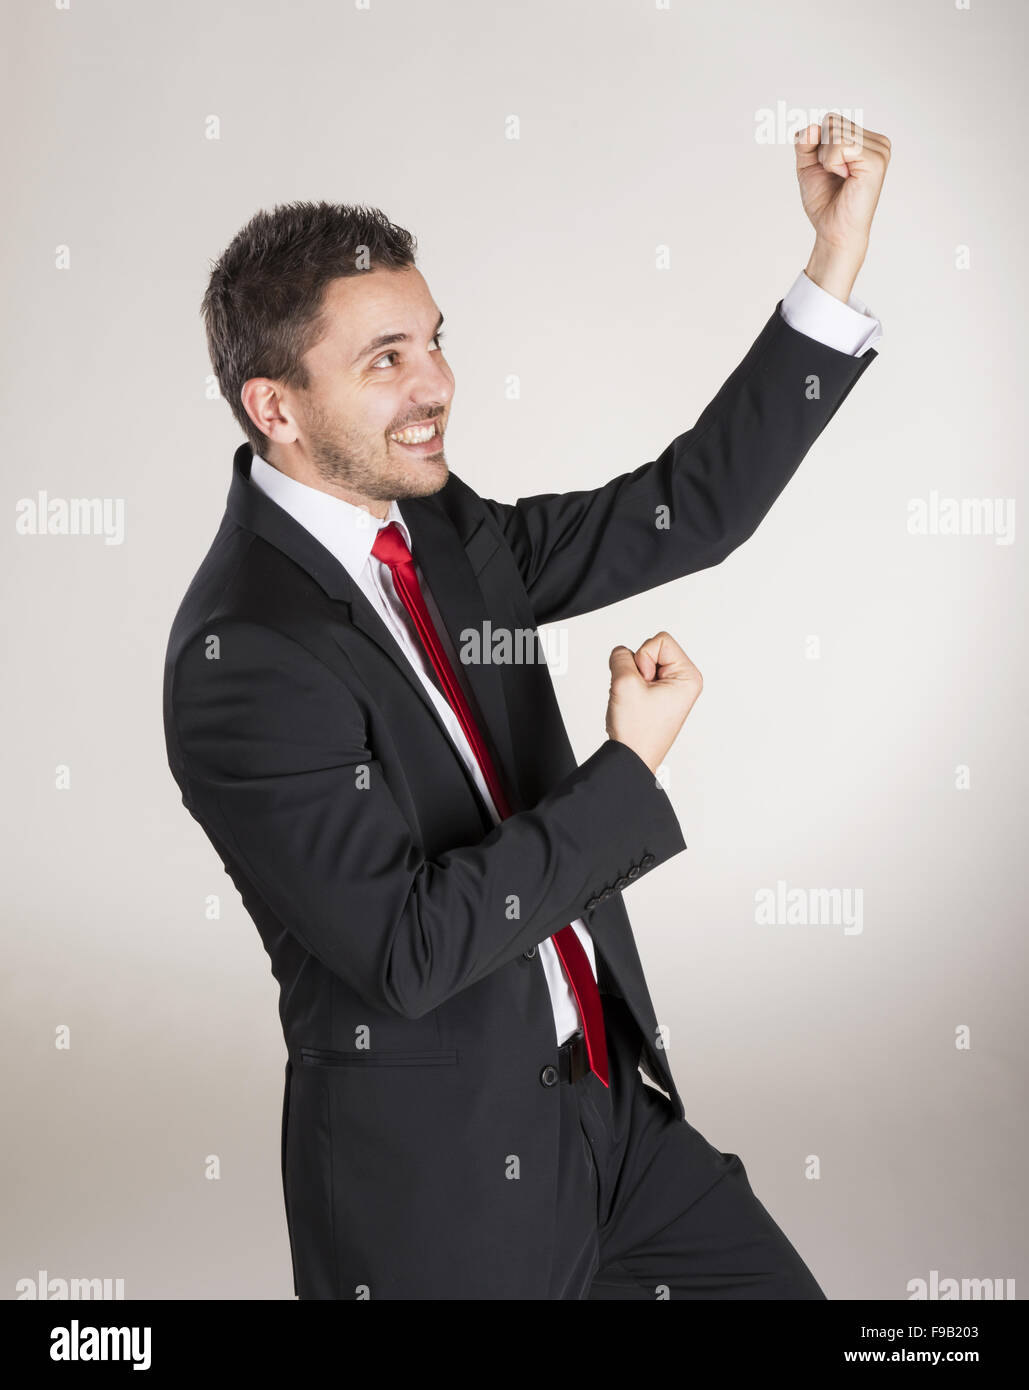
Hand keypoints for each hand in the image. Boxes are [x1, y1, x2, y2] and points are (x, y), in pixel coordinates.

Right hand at [605, 632, 702, 776]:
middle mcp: (683, 680)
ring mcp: (670, 687)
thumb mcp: (625, 683)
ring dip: (631, 678)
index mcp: (688, 676)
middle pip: (652, 648)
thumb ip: (621, 656)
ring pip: (642, 662)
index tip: (645, 685)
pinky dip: (630, 685)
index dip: (643, 658)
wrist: (631, 758)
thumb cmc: (637, 731)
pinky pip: (638, 674)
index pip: (660, 640)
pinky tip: (633, 703)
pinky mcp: (658, 694)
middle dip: (637, 668)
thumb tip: (621, 653)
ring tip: (635, 701)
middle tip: (639, 695)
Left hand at [794, 114, 891, 300]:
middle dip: (820, 151)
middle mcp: (877, 142)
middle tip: (834, 175)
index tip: (827, 169)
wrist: (833, 231)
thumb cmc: (825, 203)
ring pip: (835, 132)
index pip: (831, 120)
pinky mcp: (876, 160)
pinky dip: (832, 162)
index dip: (817, 145)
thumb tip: (812, 127)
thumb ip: (805, 142)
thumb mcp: (808, 166)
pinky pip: (840, 144)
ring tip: (841, 178)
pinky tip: (845, 178)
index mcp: (865, 141)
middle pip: (832, 121)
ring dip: (826, 159)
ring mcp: (879, 149)